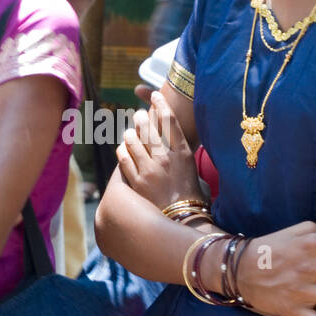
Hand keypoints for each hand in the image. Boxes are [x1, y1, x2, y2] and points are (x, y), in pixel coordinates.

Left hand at [116, 91, 202, 207]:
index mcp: (183, 153)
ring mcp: (150, 169)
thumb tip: (176, 143)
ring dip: (130, 133)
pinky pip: (123, 158)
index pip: (169, 121)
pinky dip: (122, 151)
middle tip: (138, 114)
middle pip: (148, 127)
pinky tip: (124, 149)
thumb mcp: (193, 171)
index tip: (155, 96)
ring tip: (130, 133)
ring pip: (133, 140)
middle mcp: (166, 158)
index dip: (160, 104)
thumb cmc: (192, 197)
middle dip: (141, 117)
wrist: (183, 220)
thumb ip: (183, 155)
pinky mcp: (136, 182)